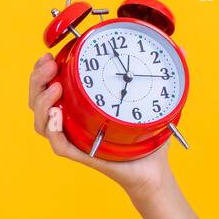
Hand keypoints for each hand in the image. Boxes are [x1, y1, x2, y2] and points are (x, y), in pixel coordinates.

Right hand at [28, 51, 173, 205]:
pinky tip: (57, 115)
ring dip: (42, 102)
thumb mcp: (154, 100)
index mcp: (81, 105)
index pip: (50, 85)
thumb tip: (181, 49)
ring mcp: (75, 138)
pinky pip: (58, 144)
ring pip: (41, 122)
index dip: (43, 70)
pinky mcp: (82, 154)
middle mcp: (72, 121)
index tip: (50, 54)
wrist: (155, 169)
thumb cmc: (149, 137)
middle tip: (49, 66)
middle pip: (38, 100)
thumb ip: (163, 75)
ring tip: (56, 87)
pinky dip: (52, 129)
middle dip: (37, 80)